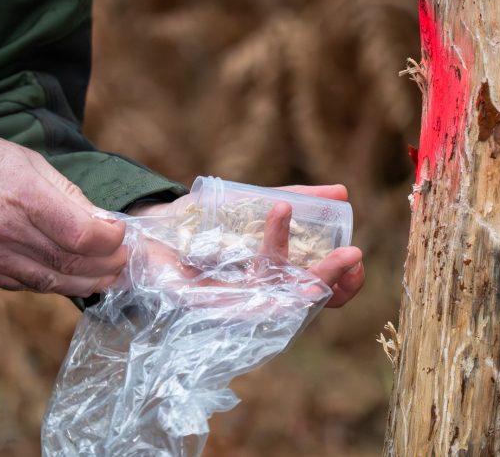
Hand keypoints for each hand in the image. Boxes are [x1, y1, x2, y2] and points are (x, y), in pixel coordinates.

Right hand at [0, 126, 127, 295]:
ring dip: (86, 282)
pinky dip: (55, 282)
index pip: (82, 235)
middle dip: (106, 266)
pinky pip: (27, 285)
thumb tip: (104, 223)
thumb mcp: (30, 161)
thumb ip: (69, 196)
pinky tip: (70, 275)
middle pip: (71, 263)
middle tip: (123, 261)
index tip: (121, 235)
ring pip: (52, 282)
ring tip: (106, 275)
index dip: (110, 241)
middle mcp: (5, 231)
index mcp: (22, 196)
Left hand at [128, 184, 364, 307]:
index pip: (314, 291)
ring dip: (312, 278)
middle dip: (333, 280)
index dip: (343, 281)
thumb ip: (295, 198)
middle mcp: (253, 299)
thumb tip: (341, 192)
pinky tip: (281, 227)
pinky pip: (245, 294)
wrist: (143, 229)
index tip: (356, 256)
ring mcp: (232, 306)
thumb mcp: (250, 204)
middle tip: (353, 255)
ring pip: (283, 303)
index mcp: (267, 282)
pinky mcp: (207, 305)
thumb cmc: (194, 223)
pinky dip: (267, 261)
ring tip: (334, 252)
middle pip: (304, 301)